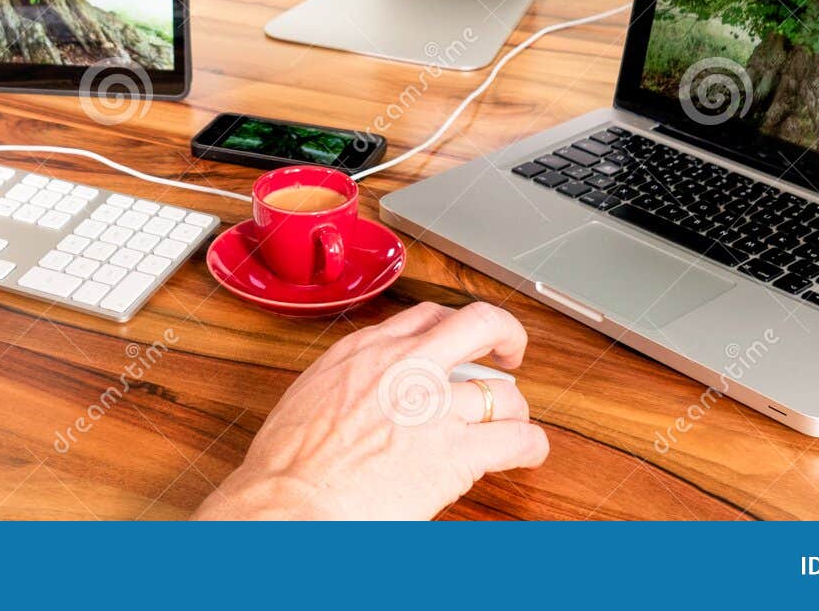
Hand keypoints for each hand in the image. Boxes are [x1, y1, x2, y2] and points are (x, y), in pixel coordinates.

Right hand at [193, 301, 548, 519]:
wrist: (293, 502)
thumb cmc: (288, 464)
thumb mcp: (311, 394)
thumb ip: (349, 380)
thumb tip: (364, 392)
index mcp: (366, 350)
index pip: (426, 316)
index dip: (451, 329)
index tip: (457, 346)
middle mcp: (407, 367)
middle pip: (478, 323)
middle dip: (504, 334)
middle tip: (508, 352)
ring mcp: (436, 407)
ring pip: (504, 392)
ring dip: (513, 408)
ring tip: (511, 423)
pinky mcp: (457, 452)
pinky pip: (517, 439)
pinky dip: (530, 444)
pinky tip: (526, 452)